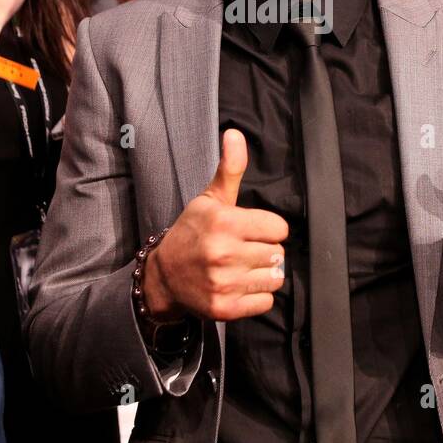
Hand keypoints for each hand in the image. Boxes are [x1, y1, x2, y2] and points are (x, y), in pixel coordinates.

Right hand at [142, 129, 287, 321]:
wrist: (163, 276)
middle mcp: (225, 254)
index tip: (251, 231)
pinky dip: (256, 297)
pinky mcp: (225, 309)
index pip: (279, 229)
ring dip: (263, 274)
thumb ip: (229, 168)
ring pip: (274, 279)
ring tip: (242, 268)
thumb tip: (235, 133)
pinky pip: (265, 302)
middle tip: (243, 250)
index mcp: (225, 223)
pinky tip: (238, 286)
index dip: (268, 229)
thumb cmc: (192, 232)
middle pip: (278, 254)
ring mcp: (224, 283)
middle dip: (264, 251)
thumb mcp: (210, 199)